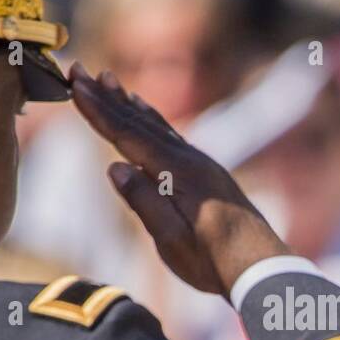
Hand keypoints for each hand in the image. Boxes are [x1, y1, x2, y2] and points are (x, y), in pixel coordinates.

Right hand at [69, 64, 289, 295]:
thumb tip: (115, 167)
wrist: (263, 269)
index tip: (75, 86)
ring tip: (107, 79)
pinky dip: (151, 119)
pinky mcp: (206, 173)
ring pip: (156, 126)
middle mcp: (191, 160)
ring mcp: (201, 164)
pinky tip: (143, 109)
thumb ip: (145, 203)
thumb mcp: (174, 242)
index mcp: (179, 175)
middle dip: (107, 97)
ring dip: (127, 102)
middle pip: (140, 123)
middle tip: (80, 69)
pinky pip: (171, 136)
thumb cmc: (216, 263)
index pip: (129, 136)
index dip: (99, 112)